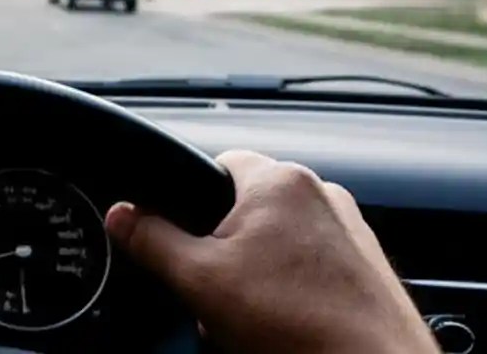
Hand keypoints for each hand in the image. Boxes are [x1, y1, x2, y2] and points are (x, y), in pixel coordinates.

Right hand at [105, 150, 437, 353]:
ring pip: (277, 240)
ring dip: (255, 271)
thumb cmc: (298, 323)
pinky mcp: (365, 264)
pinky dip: (290, 287)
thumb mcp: (200, 280)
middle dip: (223, 249)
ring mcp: (350, 228)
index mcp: (278, 180)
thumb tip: (121, 215)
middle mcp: (321, 193)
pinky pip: (309, 264)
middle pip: (245, 209)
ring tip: (251, 313)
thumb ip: (152, 241)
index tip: (183, 237)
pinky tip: (283, 322)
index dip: (189, 200)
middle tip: (216, 288)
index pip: (215, 163)